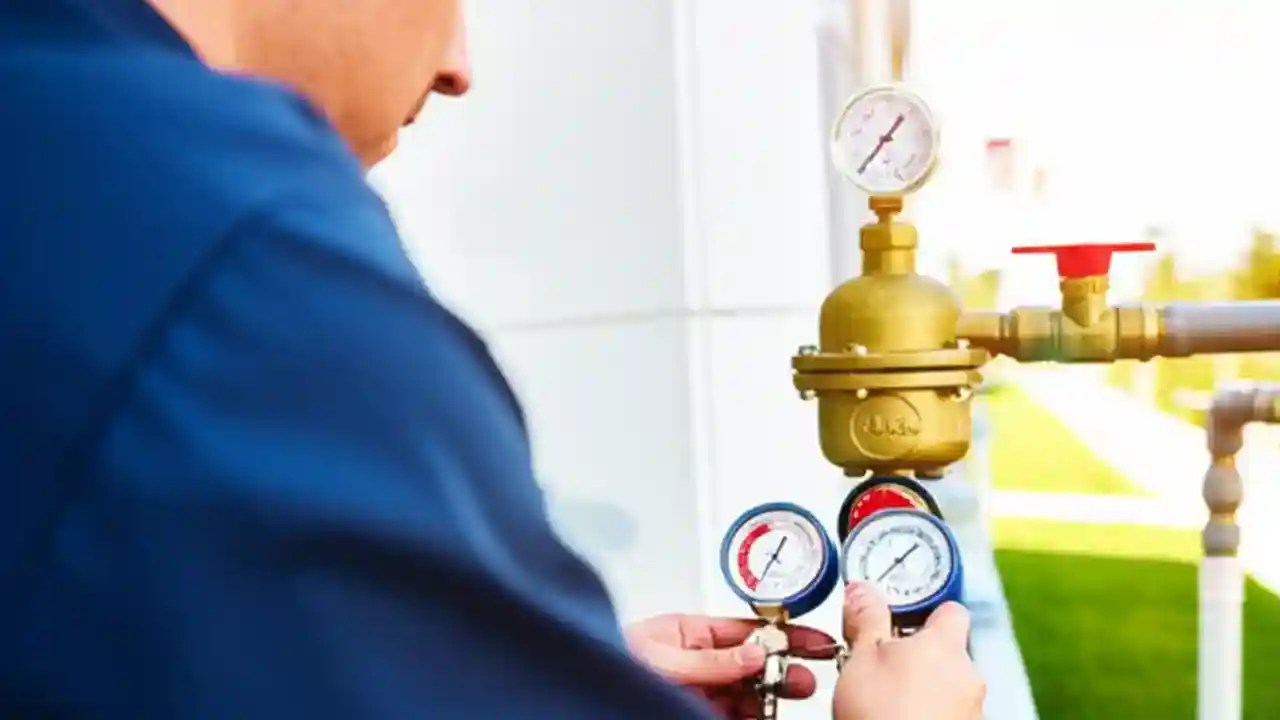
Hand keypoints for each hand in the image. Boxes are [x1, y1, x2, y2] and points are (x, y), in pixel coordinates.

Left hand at [625, 613, 837, 717]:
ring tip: (788, 698)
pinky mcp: (693, 710)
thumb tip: (753, 651)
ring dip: (769, 695)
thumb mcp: (661, 658)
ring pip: (745, 692)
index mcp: (688, 632)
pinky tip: (762, 716)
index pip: (745, 629)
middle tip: (805, 677)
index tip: (811, 640)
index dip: (780, 633)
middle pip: (751, 662)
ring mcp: (696, 688)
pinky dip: (750, 715)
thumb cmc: (604, 661)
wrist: (579, 690)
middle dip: (781, 666)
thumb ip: (710, 658)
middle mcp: (695, 659)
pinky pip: (731, 713)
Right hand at [833, 583, 984, 719]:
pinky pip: (948, 716)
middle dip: (917, 659)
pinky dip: (927, 716)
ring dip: (922, 691)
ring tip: (885, 703)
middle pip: (946, 653)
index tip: (898, 620)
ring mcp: (972, 710)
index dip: (925, 612)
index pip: (950, 610)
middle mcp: (968, 675)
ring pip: (946, 688)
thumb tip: (863, 591)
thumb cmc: (884, 716)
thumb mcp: (861, 659)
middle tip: (881, 669)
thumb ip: (866, 621)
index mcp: (944, 644)